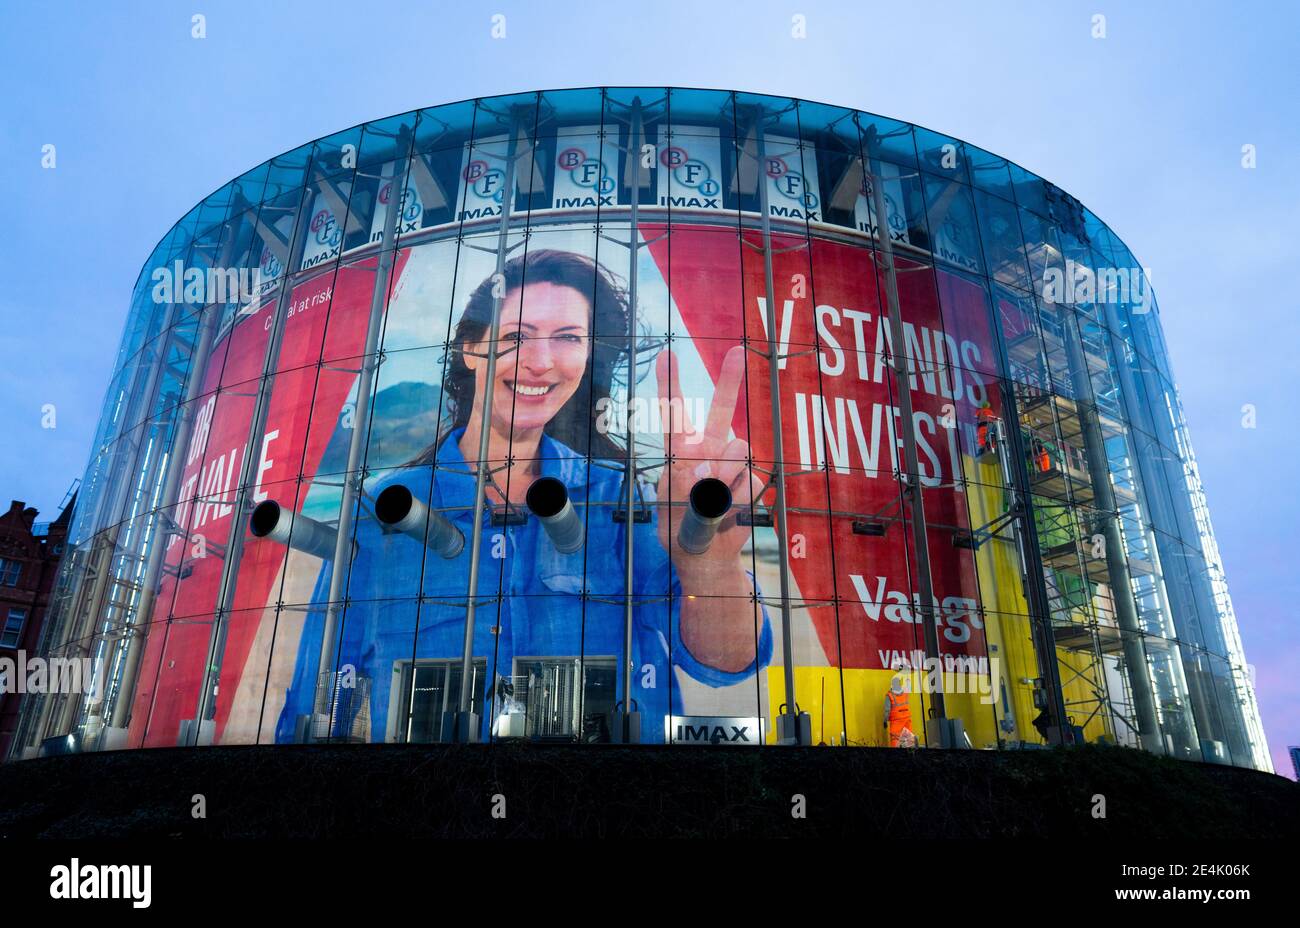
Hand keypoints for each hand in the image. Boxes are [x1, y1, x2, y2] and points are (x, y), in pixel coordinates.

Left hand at [654, 346, 763, 574]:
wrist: (706, 560)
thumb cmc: (680, 533)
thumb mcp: (670, 511)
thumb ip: (685, 488)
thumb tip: (707, 470)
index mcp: (679, 455)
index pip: (674, 416)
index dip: (670, 385)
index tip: (666, 354)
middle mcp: (708, 452)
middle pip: (720, 412)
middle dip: (729, 380)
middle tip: (737, 350)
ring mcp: (731, 466)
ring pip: (739, 450)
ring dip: (726, 476)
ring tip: (712, 504)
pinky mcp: (750, 481)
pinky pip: (751, 479)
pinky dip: (738, 499)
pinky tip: (729, 513)